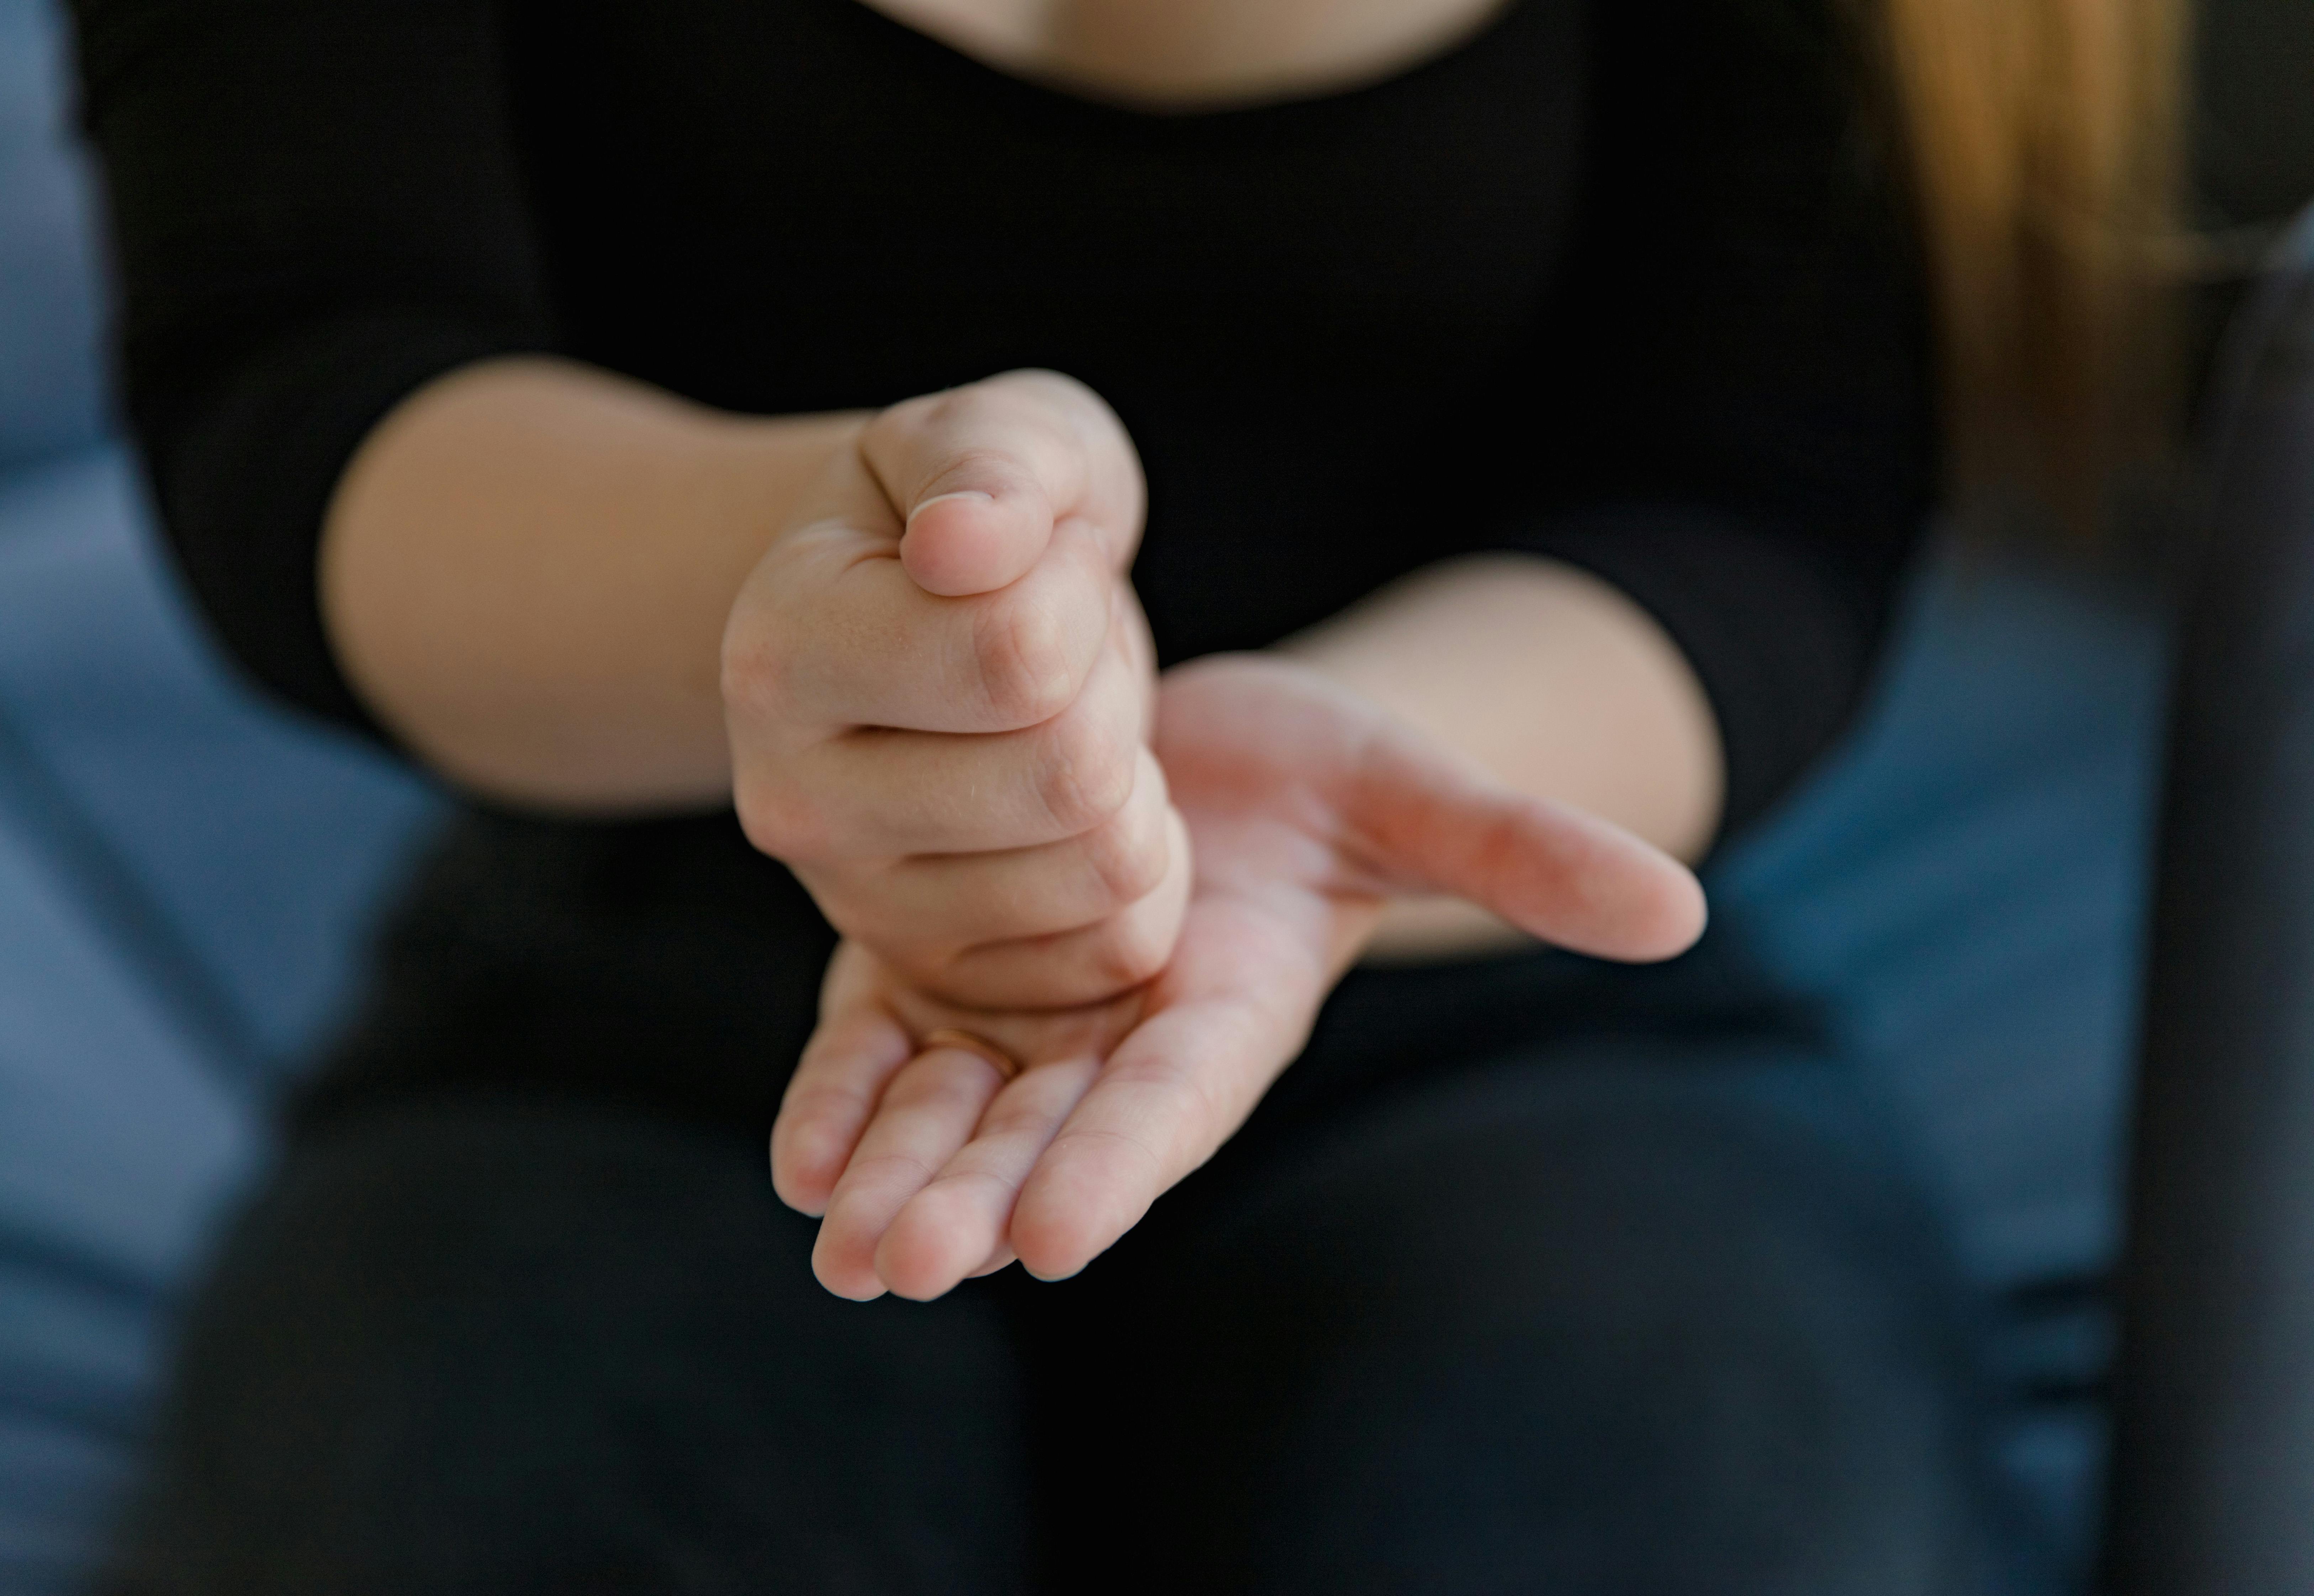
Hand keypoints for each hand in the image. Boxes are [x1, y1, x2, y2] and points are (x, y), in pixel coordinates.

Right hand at [723, 371, 1190, 1009]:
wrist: (923, 621)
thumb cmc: (968, 517)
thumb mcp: (996, 434)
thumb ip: (990, 462)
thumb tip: (964, 542)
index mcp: (779, 653)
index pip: (1015, 651)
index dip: (1072, 589)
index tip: (1036, 559)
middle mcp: (794, 803)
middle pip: (1067, 771)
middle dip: (1106, 685)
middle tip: (1062, 647)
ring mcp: (864, 909)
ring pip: (1104, 864)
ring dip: (1130, 774)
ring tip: (1063, 719)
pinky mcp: (946, 978)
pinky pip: (1123, 945)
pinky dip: (1148, 864)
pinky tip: (1085, 805)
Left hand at [772, 653, 1707, 1299]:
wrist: (1204, 751)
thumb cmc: (1322, 779)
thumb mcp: (1413, 796)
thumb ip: (1524, 856)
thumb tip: (1680, 912)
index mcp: (1227, 1010)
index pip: (1173, 1101)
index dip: (1118, 1163)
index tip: (1057, 1235)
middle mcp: (1119, 1037)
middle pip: (1047, 1132)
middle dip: (981, 1198)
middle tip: (907, 1265)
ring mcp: (1025, 1012)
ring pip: (955, 1109)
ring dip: (899, 1175)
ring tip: (843, 1250)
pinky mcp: (942, 967)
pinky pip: (886, 1046)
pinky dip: (846, 1099)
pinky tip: (801, 1161)